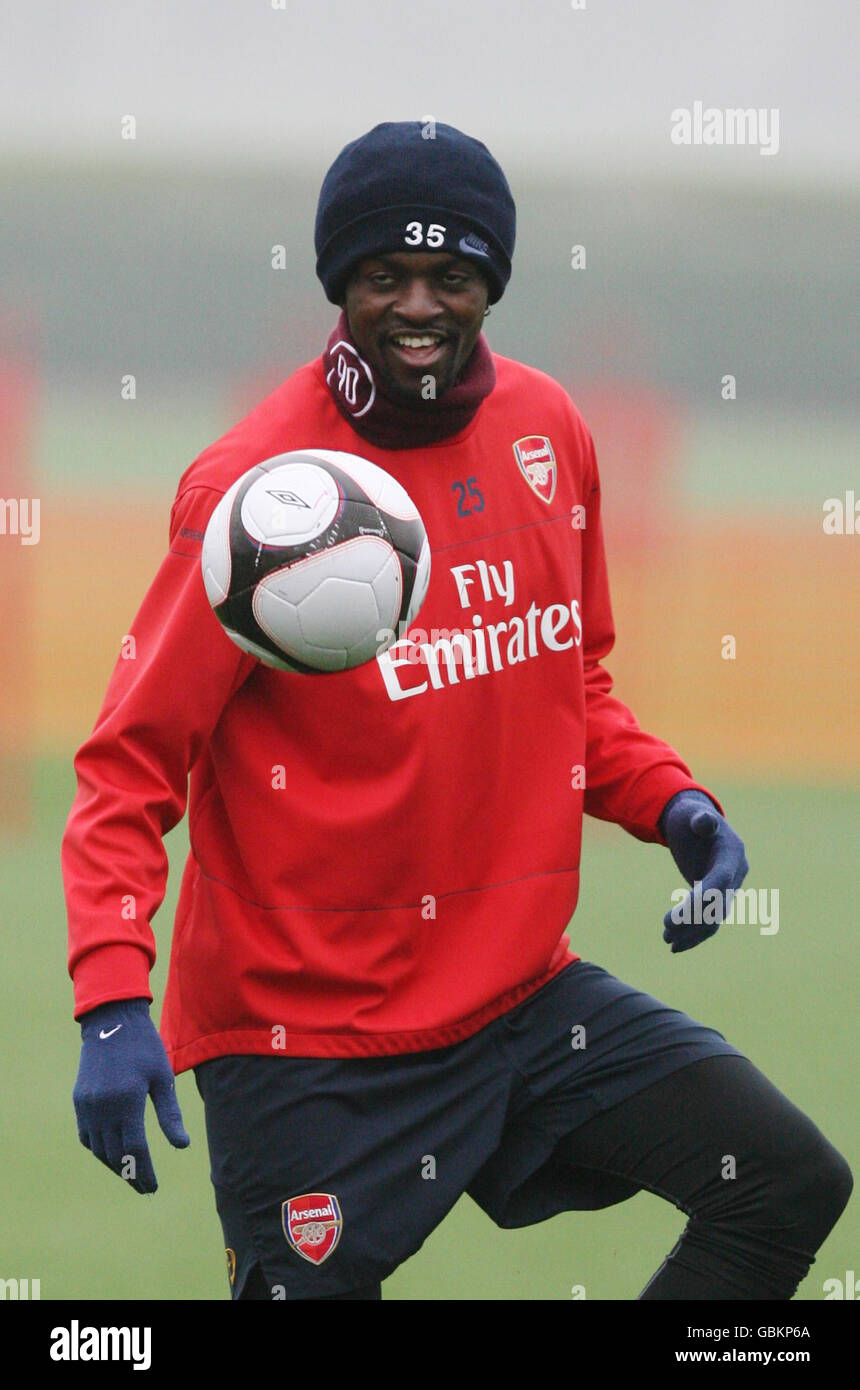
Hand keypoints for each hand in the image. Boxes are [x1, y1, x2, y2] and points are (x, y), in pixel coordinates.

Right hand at [73, 997, 188, 1193]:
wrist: (112, 1020)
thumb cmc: (144, 1047)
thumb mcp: (163, 1077)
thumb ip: (170, 1114)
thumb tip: (182, 1146)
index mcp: (127, 1101)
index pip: (135, 1150)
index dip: (144, 1172)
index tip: (152, 1188)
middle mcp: (103, 1107)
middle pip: (115, 1154)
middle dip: (130, 1175)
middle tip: (144, 1188)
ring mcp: (87, 1105)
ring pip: (98, 1149)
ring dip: (114, 1165)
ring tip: (130, 1175)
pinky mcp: (79, 1100)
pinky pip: (86, 1135)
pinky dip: (99, 1149)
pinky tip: (111, 1154)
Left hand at [659, 790, 748, 952]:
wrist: (696, 823)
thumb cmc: (691, 817)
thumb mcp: (693, 814)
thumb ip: (701, 819)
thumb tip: (705, 820)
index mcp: (732, 853)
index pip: (718, 882)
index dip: (699, 900)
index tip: (673, 916)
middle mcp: (736, 873)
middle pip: (718, 905)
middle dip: (692, 920)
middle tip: (665, 930)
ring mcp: (729, 887)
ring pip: (715, 918)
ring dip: (691, 932)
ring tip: (666, 940)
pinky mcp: (718, 897)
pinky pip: (710, 920)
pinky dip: (694, 933)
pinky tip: (675, 944)